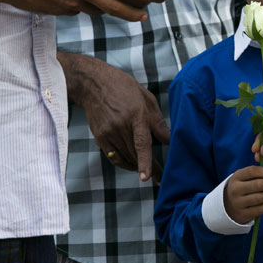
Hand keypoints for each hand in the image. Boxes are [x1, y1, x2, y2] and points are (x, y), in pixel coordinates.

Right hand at [0, 0, 164, 19]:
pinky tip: (90, 1)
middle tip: (146, 14)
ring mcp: (70, 2)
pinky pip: (81, 10)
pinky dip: (88, 7)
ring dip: (111, 10)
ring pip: (98, 9)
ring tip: (124, 10)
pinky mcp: (61, 11)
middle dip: (132, 10)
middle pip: (114, 3)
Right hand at [59, 52, 169, 181]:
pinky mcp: (99, 137)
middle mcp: (120, 125)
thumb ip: (158, 122)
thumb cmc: (124, 87)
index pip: (141, 142)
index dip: (145, 161)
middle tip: (160, 178)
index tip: (147, 177)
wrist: (94, 83)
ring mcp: (108, 132)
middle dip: (149, 168)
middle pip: (135, 154)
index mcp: (135, 113)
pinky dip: (124, 163)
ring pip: (125, 158)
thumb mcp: (146, 98)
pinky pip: (113, 156)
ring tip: (148, 171)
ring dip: (137, 166)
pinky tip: (132, 164)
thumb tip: (169, 140)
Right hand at [224, 165, 262, 223]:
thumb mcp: (244, 177)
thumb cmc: (243, 186)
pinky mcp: (243, 214)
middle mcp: (235, 190)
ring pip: (260, 197)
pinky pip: (261, 209)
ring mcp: (238, 203)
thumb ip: (256, 172)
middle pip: (258, 185)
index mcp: (236, 177)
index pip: (252, 171)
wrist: (229, 205)